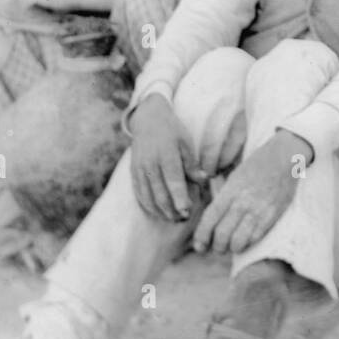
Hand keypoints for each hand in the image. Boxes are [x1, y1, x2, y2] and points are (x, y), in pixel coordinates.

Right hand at [129, 93, 206, 221]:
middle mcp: (150, 164)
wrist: (148, 119)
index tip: (187, 211)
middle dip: (171, 210)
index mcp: (166, 155)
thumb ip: (192, 165)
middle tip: (183, 218)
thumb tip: (205, 180)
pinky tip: (157, 212)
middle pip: (160, 194)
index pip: (174, 182)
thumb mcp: (186, 143)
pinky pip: (139, 195)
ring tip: (172, 218)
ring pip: (148, 198)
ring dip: (160, 212)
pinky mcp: (133, 173)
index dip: (180, 199)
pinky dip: (148, 206)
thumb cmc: (172, 132)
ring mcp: (139, 170)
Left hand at [193, 132, 310, 256]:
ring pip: (238, 242)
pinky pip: (254, 239)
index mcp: (230, 190)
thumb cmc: (256, 167)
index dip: (201, 236)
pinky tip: (245, 240)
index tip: (199, 246)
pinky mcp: (272, 216)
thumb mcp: (234, 177)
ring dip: (231, 248)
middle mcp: (243, 202)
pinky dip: (247, 244)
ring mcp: (258, 210)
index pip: (210, 218)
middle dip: (216, 247)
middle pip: (221, 234)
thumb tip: (209, 219)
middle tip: (215, 248)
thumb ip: (222, 197)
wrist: (284, 158)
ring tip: (230, 246)